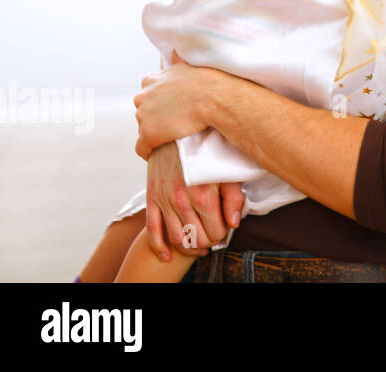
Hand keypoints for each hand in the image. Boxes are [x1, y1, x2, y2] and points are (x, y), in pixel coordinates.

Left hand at [134, 51, 214, 159]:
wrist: (214, 97)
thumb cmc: (207, 81)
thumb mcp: (189, 65)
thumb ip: (177, 61)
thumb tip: (174, 51)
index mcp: (151, 80)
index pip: (146, 93)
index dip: (158, 101)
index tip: (170, 107)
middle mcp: (142, 96)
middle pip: (143, 111)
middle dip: (155, 117)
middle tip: (174, 122)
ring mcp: (144, 116)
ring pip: (144, 128)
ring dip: (155, 132)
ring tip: (172, 135)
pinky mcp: (149, 134)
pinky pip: (141, 147)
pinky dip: (147, 151)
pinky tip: (154, 152)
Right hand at [143, 142, 244, 260]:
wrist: (179, 129)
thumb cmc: (210, 149)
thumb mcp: (228, 170)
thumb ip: (233, 197)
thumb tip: (234, 224)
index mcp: (203, 194)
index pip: (215, 232)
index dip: (222, 234)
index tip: (225, 228)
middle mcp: (181, 200)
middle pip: (196, 238)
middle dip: (207, 241)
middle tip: (213, 236)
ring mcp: (164, 200)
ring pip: (176, 238)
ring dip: (188, 247)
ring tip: (198, 245)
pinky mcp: (151, 197)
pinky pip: (152, 229)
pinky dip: (159, 247)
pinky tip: (168, 256)